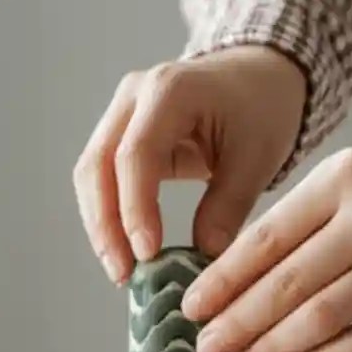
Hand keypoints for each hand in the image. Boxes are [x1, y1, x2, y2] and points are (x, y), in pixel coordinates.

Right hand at [73, 46, 305, 284]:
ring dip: (100, 225)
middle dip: (105, 225)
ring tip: (120, 271)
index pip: (135, 155)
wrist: (257, 78)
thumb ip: (229, 205)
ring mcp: (121, 113)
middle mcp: (134, 96)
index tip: (147, 254)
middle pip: (98, 164)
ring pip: (90, 174)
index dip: (135, 208)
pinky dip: (109, 215)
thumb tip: (204, 256)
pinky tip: (124, 250)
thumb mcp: (257, 157)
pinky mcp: (120, 134)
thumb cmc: (261, 109)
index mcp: (170, 90)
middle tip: (122, 273)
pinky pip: (102, 178)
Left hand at [180, 138, 351, 351]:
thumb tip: (238, 284)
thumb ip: (306, 223)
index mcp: (344, 177)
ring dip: (275, 346)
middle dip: (237, 323)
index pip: (266, 237)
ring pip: (322, 317)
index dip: (221, 280)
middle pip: (287, 283)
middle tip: (206, 348)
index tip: (190, 309)